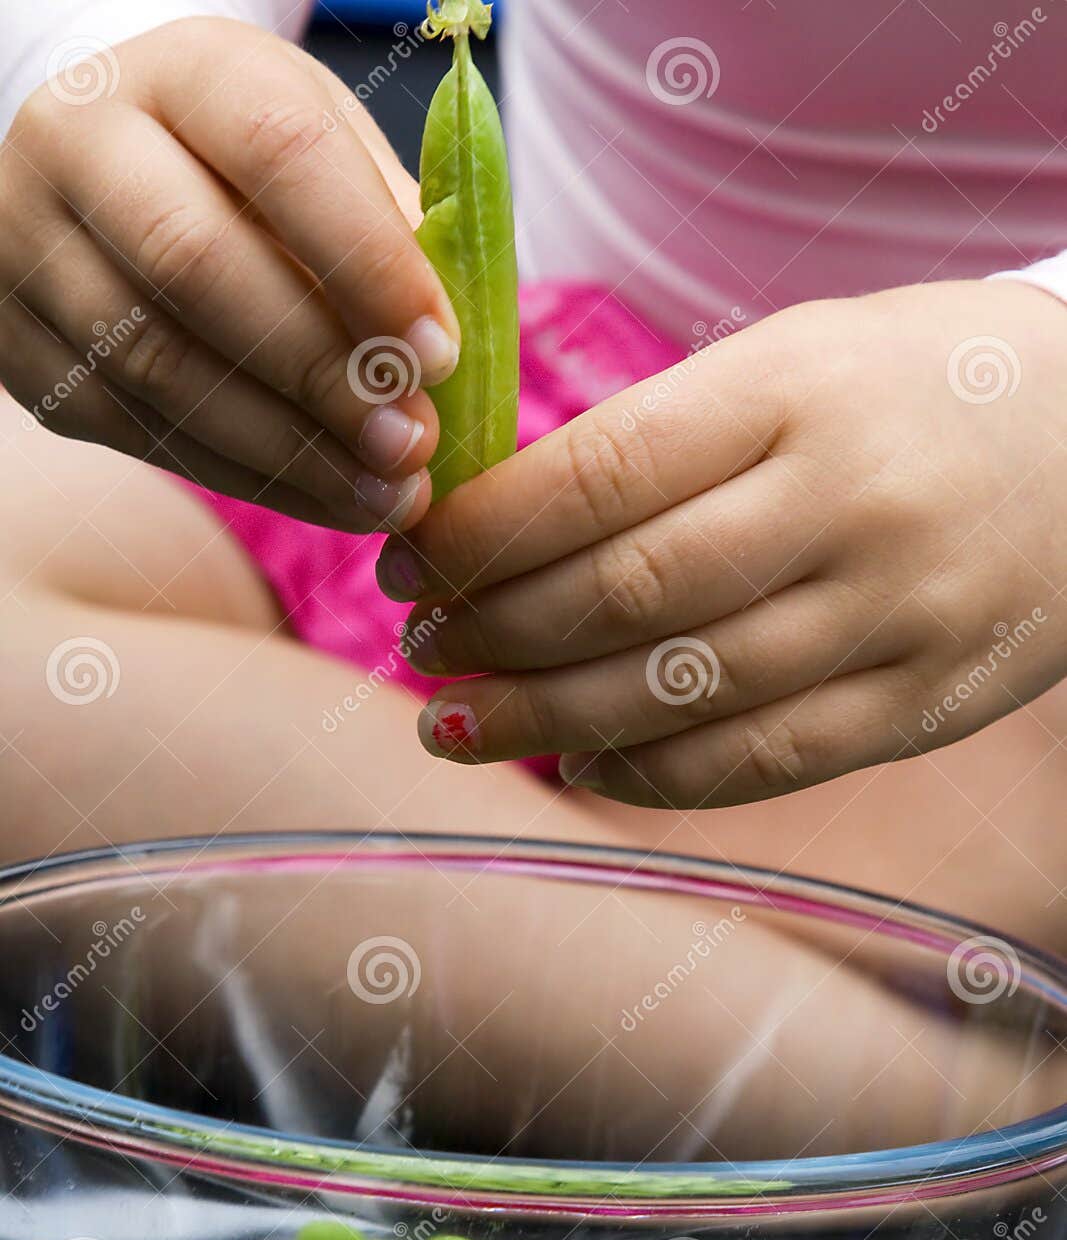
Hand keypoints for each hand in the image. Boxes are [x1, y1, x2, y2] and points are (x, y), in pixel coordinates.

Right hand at [0, 18, 459, 530]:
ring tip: (384, 492)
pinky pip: (140, 430)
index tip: (441, 352)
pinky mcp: (23, 350)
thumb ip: (387, 226)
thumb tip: (450, 346)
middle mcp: (80, 144)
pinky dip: (247, 478)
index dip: (367, 260)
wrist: (112, 177)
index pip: (278, 151)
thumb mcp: (326, 150)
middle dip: (320, 371)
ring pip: (160, 366)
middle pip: (197, 265)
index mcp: (181, 72)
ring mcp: (32, 250)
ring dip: (289, 450)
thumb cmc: (252, 166)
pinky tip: (326, 499)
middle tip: (411, 442)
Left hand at [379, 279, 1066, 805]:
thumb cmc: (914, 387)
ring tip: (457, 722)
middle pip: (628, 593)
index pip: (602, 473)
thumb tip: (502, 529)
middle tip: (420, 646)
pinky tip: (582, 764)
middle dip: (495, 633)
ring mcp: (894, 614)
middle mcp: (848, 504)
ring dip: (544, 717)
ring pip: (684, 691)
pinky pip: (763, 760)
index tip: (410, 559)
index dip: (483, 533)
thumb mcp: (798, 357)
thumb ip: (666, 437)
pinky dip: (654, 775)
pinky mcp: (921, 702)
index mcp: (799, 388)